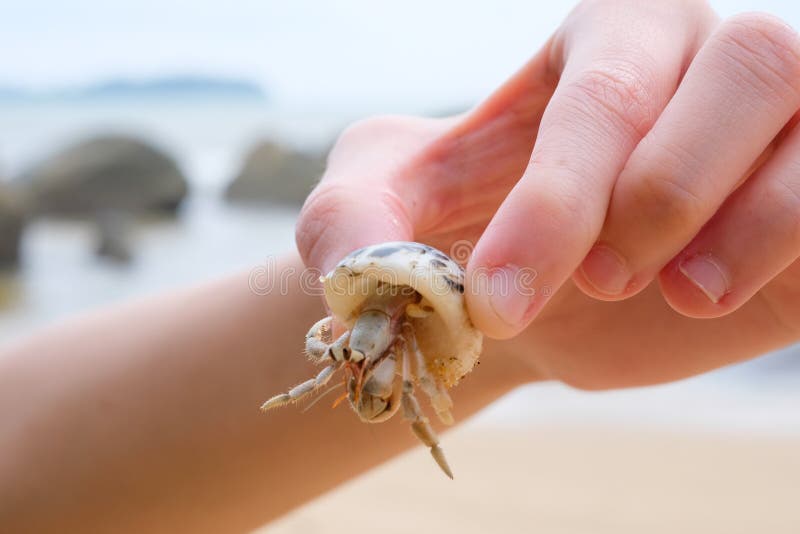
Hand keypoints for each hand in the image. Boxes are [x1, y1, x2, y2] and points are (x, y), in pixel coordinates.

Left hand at [296, 0, 799, 387]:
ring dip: (757, 220)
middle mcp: (701, 62)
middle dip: (663, 191)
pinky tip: (727, 294)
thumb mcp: (378, 210)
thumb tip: (370, 268)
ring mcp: (774, 130)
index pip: (603, 94)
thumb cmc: (458, 230)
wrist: (527, 293)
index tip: (500, 297)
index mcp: (603, 38)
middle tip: (599, 280)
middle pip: (743, 68)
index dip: (558, 199)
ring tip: (682, 293)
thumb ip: (355, 221)